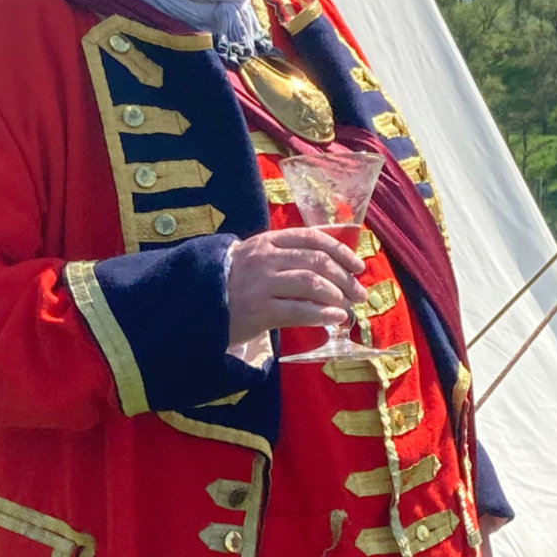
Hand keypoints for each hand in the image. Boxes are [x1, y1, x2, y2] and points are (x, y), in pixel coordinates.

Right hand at [226, 228, 367, 345]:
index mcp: (267, 240)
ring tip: (347, 307)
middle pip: (317, 261)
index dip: (341, 251)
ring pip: (311, 283)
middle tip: (359, 294)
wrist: (197, 303)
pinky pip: (298, 310)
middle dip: (345, 278)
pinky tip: (335, 317)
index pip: (312, 238)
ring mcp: (261, 283)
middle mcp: (266, 257)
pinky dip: (322, 314)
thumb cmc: (233, 281)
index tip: (358, 266)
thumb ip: (287, 256)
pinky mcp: (258, 310)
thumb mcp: (257, 257)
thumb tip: (331, 267)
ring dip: (336, 296)